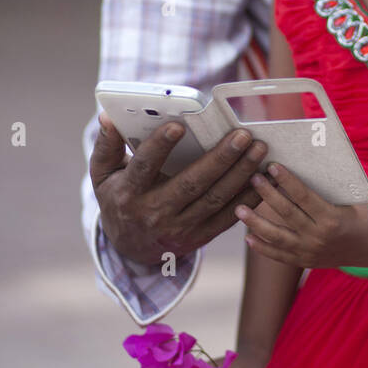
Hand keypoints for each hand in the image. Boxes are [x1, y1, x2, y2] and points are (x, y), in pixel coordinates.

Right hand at [90, 117, 266, 265]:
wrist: (129, 249)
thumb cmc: (118, 199)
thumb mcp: (103, 176)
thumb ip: (106, 146)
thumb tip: (108, 117)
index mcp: (129, 193)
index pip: (144, 167)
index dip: (160, 146)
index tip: (178, 124)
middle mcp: (155, 213)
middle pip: (192, 184)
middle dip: (220, 158)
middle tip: (242, 134)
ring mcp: (180, 228)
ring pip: (215, 199)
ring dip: (241, 174)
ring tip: (259, 149)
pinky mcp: (199, 237)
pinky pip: (228, 217)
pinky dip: (249, 197)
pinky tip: (264, 176)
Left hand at [236, 164, 367, 267]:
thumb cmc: (359, 214)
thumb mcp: (348, 199)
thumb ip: (323, 188)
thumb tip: (298, 163)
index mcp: (332, 218)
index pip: (303, 196)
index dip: (286, 180)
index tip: (272, 166)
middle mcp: (319, 237)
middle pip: (287, 214)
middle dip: (267, 195)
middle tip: (252, 178)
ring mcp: (310, 252)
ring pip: (277, 237)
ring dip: (256, 223)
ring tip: (239, 209)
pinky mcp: (305, 262)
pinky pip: (279, 255)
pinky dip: (262, 247)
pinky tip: (248, 236)